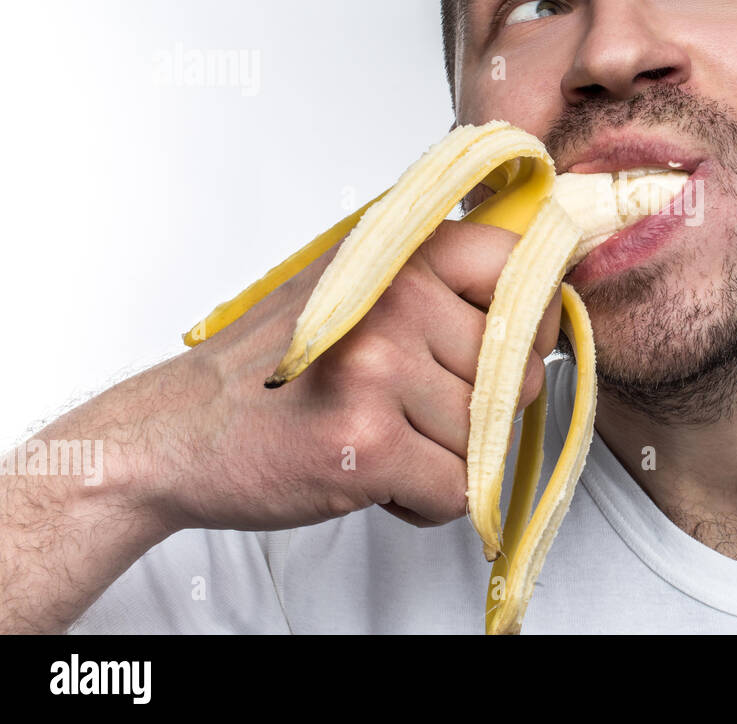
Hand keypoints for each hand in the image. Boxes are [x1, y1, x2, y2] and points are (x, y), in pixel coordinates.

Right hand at [154, 219, 561, 533]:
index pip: (518, 266)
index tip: (508, 345)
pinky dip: (423, 501)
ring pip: (487, 437)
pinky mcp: (370, 442)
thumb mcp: (353, 289)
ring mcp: (382, 369)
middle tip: (411, 409)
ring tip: (380, 439)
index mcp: (398, 254)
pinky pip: (457, 488)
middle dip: (478, 408)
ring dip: (443, 457)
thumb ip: (437, 283)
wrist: (177, 431)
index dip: (529, 318)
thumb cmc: (272, 367)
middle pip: (514, 371)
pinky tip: (375, 476)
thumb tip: (540, 301)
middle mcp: (395, 300)